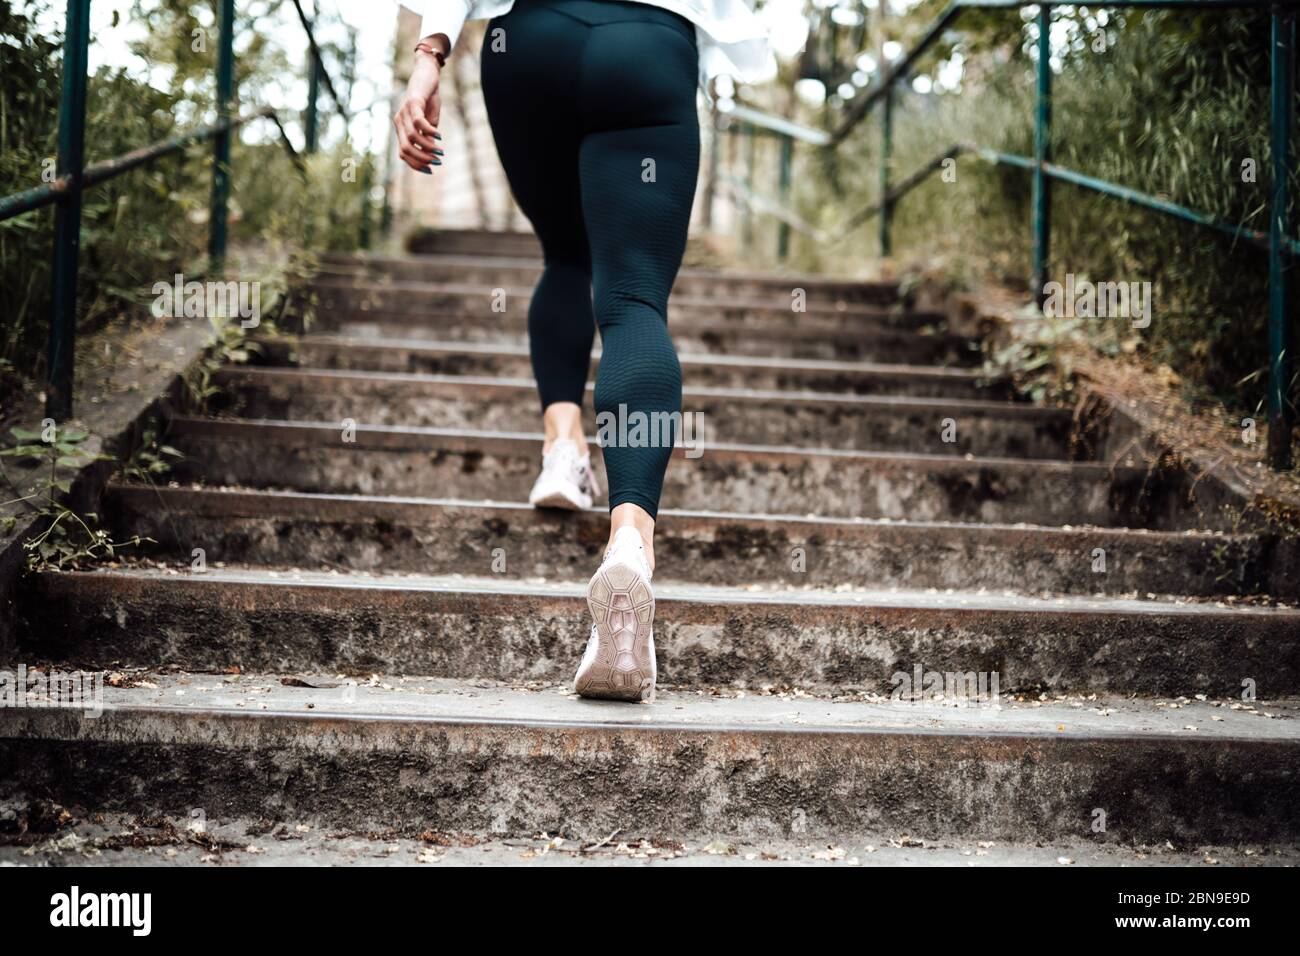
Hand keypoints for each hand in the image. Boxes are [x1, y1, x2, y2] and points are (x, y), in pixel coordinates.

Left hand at [395, 46, 444, 172]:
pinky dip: (429, 132)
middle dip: (421, 159)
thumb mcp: (429, 122)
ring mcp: (404, 112)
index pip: (403, 154)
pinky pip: (419, 123)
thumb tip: (432, 153)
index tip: (431, 170)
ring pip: (412, 137)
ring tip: (440, 151)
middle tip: (437, 161)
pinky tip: (439, 136)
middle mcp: (399, 122)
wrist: (428, 75)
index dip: (416, 165)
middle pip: (405, 149)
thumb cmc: (429, 99)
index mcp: (401, 129)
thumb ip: (428, 137)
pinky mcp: (413, 103)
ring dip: (428, 147)